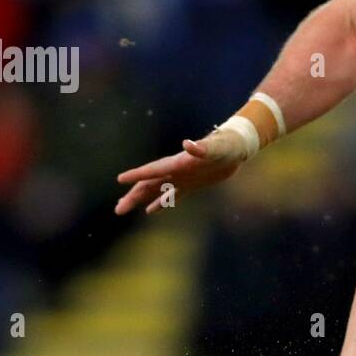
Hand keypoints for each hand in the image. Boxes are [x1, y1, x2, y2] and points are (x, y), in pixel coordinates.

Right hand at [114, 128, 249, 215]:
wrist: (237, 148)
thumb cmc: (227, 145)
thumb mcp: (216, 148)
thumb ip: (202, 148)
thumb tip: (188, 144)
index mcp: (179, 163)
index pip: (154, 170)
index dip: (137, 174)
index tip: (120, 179)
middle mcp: (176, 171)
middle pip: (148, 184)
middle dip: (133, 196)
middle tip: (118, 210)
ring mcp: (182, 178)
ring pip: (155, 190)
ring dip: (139, 199)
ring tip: (122, 209)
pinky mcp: (191, 184)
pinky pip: (172, 196)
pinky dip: (159, 203)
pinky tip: (149, 211)